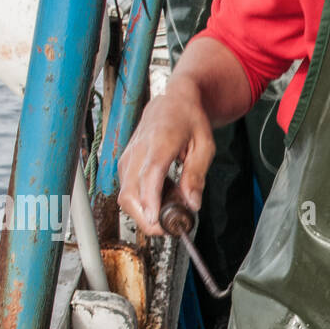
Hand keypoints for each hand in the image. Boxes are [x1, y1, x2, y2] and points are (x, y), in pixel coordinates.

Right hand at [117, 77, 214, 235]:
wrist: (173, 102)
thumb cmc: (190, 121)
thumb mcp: (204, 146)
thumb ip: (197, 175)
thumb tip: (192, 204)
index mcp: (160, 141)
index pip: (150, 175)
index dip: (150, 200)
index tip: (156, 222)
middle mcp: (138, 150)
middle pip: (130, 193)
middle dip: (147, 218)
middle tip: (172, 226)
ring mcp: (128, 158)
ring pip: (126, 196)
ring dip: (147, 211)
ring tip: (173, 202)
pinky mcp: (125, 164)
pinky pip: (129, 192)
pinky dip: (144, 202)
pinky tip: (164, 193)